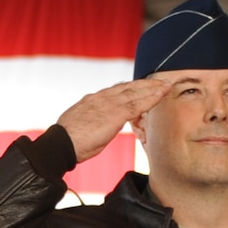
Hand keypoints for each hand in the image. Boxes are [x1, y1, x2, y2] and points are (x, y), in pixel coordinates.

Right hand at [57, 78, 171, 162]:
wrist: (61, 145)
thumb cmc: (68, 143)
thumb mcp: (80, 127)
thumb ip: (92, 123)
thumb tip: (97, 126)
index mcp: (92, 100)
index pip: (115, 90)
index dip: (130, 88)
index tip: (140, 87)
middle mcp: (101, 97)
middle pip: (128, 87)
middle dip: (145, 84)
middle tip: (159, 82)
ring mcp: (109, 104)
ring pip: (135, 91)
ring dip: (153, 88)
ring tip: (166, 86)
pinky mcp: (115, 113)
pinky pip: (138, 103)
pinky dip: (152, 98)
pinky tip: (162, 94)